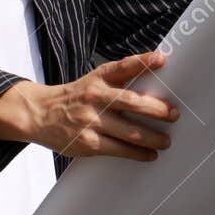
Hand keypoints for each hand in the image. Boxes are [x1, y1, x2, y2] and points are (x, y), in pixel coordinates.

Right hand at [0, 51, 177, 161]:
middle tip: (174, 114)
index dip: (142, 62)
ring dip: (153, 137)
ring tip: (166, 141)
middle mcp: (95, 97)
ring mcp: (91, 121)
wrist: (40, 114)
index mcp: (97, 78)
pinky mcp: (88, 142)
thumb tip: (153, 86)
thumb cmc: (75, 97)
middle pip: (131, 102)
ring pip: (129, 131)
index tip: (161, 59)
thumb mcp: (93, 81)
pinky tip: (149, 154)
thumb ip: (118, 81)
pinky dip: (138, 153)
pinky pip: (119, 149)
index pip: (122, 67)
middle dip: (156, 109)